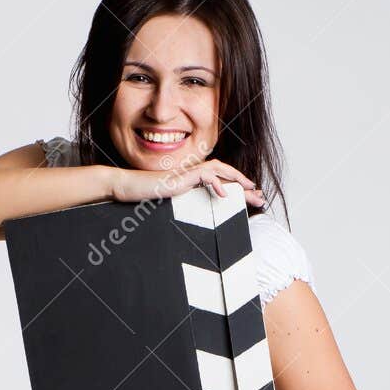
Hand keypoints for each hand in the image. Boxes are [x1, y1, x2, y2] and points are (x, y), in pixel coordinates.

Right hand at [109, 156, 262, 208]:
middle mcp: (193, 173)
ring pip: (220, 170)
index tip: (251, 198)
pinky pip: (204, 175)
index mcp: (193, 180)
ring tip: (251, 190)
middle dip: (245, 185)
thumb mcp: (170, 203)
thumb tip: (196, 219)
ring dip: (237, 180)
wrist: (128, 188)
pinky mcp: (181, 176)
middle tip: (261, 197)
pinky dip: (216, 183)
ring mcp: (187, 173)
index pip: (221, 181)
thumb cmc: (144, 197)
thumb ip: (184, 204)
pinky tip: (224, 195)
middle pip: (226, 174)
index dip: (238, 188)